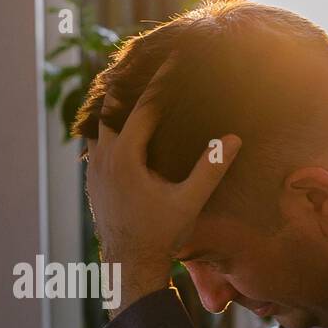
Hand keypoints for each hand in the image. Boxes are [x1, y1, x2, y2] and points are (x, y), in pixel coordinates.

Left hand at [84, 55, 241, 313]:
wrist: (129, 266)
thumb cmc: (161, 235)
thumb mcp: (190, 201)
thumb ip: (211, 168)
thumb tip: (235, 138)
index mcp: (124, 157)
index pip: (142, 107)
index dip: (160, 83)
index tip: (174, 61)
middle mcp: (102, 158)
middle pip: (112, 108)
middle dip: (130, 86)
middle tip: (146, 63)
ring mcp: (93, 169)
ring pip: (99, 125)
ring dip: (116, 108)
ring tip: (133, 89)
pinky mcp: (92, 181)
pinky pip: (96, 143)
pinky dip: (109, 128)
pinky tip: (123, 125)